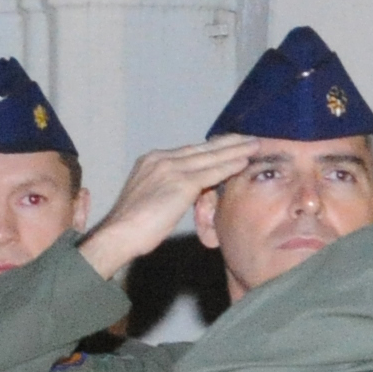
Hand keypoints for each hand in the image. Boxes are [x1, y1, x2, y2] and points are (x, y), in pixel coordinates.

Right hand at [79, 139, 269, 280]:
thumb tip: (184, 190)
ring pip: (210, 157)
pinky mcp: (181, 184)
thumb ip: (166, 187)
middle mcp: (161, 159)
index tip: (228, 143)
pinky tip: (244, 163)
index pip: (189, 151)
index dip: (211, 147)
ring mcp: (171, 169)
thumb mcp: (148, 196)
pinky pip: (212, 172)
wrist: (119, 234)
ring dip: (235, 150)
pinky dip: (229, 166)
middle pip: (202, 148)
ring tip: (253, 145)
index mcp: (151, 160)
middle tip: (248, 137)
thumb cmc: (130, 225)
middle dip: (227, 142)